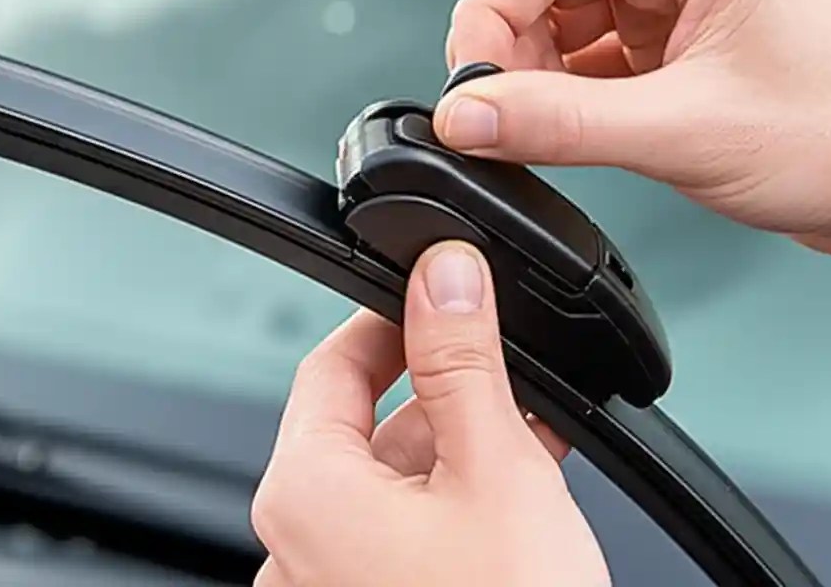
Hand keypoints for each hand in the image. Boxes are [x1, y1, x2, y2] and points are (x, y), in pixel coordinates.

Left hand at [250, 242, 609, 586]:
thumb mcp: (493, 470)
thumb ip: (462, 360)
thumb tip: (445, 274)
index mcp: (304, 491)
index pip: (331, 365)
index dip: (389, 319)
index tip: (437, 294)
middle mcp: (297, 542)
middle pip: (364, 426)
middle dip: (440, 390)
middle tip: (505, 364)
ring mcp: (330, 585)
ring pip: (392, 484)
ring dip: (458, 447)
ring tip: (533, 429)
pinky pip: (401, 535)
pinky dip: (453, 503)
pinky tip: (517, 491)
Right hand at [437, 0, 830, 255]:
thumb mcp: (686, 131)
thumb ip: (563, 124)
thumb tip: (468, 115)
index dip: (495, 6)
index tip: (471, 77)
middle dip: (509, 47)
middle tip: (489, 110)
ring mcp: (673, 1)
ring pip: (556, 20)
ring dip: (529, 76)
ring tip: (528, 126)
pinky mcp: (665, 47)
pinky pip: (580, 58)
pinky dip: (556, 95)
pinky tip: (554, 128)